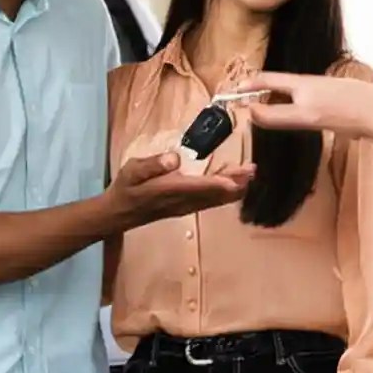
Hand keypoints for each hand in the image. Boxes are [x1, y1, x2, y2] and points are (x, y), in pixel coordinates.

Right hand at [107, 151, 254, 225]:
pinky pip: (211, 201)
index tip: (238, 177)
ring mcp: (186, 206)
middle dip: (235, 183)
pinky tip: (234, 183)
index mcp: (170, 190)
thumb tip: (174, 159)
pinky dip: (225, 192)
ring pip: (215, 199)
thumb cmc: (126, 187)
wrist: (119, 213)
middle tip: (253, 170)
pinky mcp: (187, 207)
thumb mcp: (132, 171)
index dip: (220, 182)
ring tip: (250, 175)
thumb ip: (152, 164)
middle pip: (214, 194)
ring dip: (234, 188)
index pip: (199, 187)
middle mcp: (182, 201)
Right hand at [235, 71, 372, 133]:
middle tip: (244, 98)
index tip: (231, 93)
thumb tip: (251, 111)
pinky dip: (293, 103)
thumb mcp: (304, 117)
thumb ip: (276, 116)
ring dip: (275, 97)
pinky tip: (297, 113)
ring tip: (264, 106)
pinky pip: (306, 99)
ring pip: (292, 92)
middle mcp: (308, 85)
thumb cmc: (343, 114)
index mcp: (299, 84)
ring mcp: (322, 91)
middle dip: (259, 90)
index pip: (265, 81)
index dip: (246, 87)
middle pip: (277, 84)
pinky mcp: (333, 99)